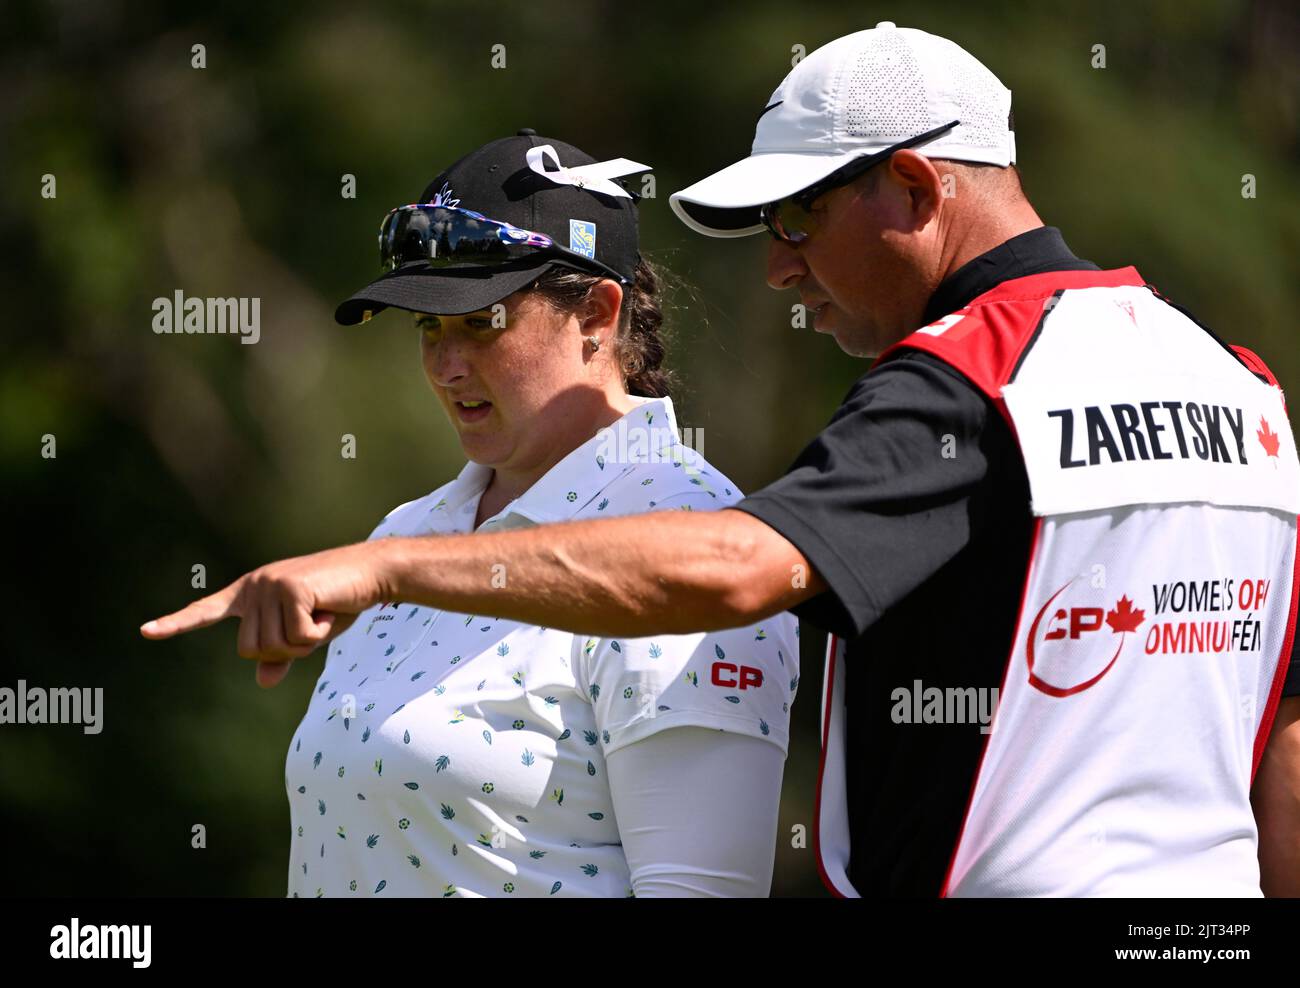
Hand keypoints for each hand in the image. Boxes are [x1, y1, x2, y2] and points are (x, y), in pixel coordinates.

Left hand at [139, 541, 393, 687]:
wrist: (370, 573)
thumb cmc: (339, 601)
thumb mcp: (308, 633)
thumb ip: (283, 654)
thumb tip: (263, 680)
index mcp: (250, 593)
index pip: (206, 611)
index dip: (177, 623)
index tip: (146, 631)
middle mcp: (253, 586)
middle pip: (252, 650)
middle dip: (287, 650)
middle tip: (312, 624)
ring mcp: (269, 585)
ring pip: (274, 647)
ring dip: (305, 642)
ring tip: (321, 614)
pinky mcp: (290, 588)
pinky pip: (298, 637)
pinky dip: (319, 633)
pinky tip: (329, 609)